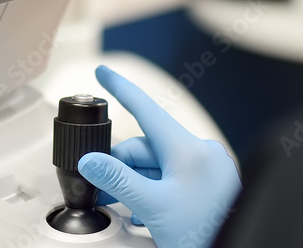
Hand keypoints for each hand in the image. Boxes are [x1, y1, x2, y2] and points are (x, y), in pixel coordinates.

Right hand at [78, 66, 240, 247]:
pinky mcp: (212, 186)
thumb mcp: (152, 206)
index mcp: (189, 149)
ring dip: (137, 183)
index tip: (103, 72)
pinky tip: (144, 210)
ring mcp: (209, 169)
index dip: (120, 87)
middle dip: (122, 166)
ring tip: (127, 207)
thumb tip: (90, 160)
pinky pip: (174, 177)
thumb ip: (117, 179)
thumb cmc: (204, 236)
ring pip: (159, 164)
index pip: (145, 108)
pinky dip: (154, 189)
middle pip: (147, 146)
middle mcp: (202, 153)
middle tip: (102, 189)